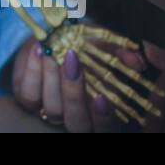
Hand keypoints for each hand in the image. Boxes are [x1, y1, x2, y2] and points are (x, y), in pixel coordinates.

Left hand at [12, 37, 164, 131]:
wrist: (52, 36)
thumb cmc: (84, 44)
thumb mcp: (104, 45)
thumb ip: (120, 54)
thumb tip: (137, 61)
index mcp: (99, 112)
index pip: (106, 128)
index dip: (104, 117)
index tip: (102, 97)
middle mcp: (76, 118)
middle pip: (76, 123)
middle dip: (74, 93)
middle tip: (71, 60)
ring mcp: (50, 111)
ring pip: (52, 110)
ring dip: (52, 78)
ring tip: (52, 51)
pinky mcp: (27, 100)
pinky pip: (27, 95)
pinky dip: (32, 71)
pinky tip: (38, 50)